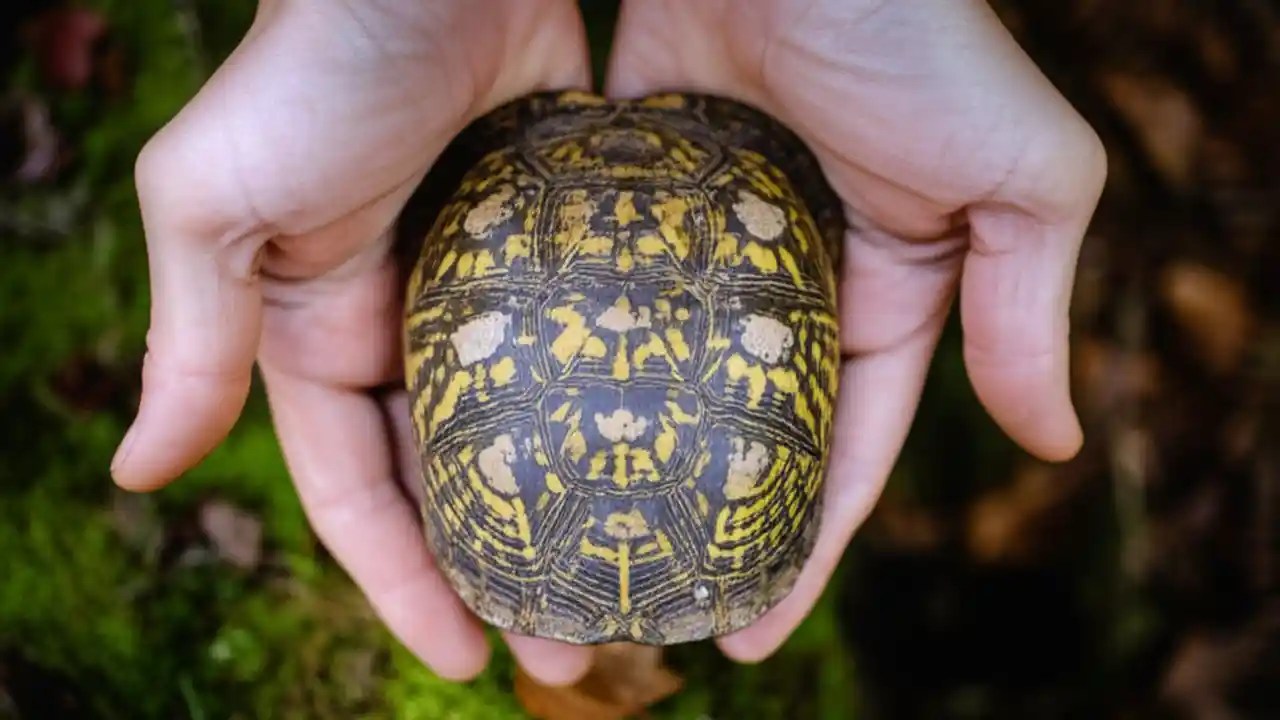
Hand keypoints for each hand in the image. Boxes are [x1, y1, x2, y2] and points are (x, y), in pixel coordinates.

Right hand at [110, 0, 594, 684]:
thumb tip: (141, 476)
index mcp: (322, 334)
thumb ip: (195, 339)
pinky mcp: (573, 247)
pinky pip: (602, 354)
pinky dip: (625, 416)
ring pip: (536, 433)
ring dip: (572, 513)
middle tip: (572, 654)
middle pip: (461, 480)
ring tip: (633, 588)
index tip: (465, 663)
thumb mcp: (215, 202)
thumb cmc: (317, 66)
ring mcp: (499, 292)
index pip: (360, 491)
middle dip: (503, 572)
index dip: (405, 583)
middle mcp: (412, 326)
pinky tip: (681, 468)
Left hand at [607, 0, 1105, 660]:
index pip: (840, 452)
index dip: (802, 550)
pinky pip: (595, 302)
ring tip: (571, 554)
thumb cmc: (915, 34)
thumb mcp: (1023, 174)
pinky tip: (522, 437)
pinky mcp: (627, 196)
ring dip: (628, 467)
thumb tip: (1054, 443)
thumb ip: (1032, 305)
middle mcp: (789, 281)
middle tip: (644, 621)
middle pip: (742, 434)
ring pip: (663, 383)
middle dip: (703, 529)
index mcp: (883, 292)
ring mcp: (703, 245)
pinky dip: (569, 367)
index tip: (746, 634)